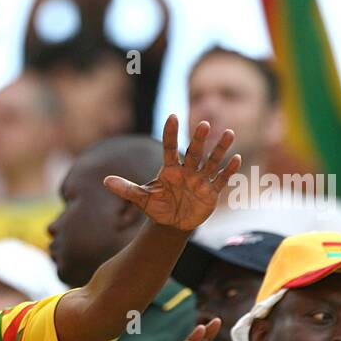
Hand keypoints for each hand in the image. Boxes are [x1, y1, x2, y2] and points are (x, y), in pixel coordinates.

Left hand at [104, 115, 240, 232]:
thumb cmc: (157, 208)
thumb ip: (126, 189)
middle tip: (204, 124)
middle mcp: (187, 171)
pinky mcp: (211, 192)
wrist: (172, 223)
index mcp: (170, 170)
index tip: (172, 116)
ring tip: (229, 133)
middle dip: (199, 140)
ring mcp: (200, 180)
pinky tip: (236, 158)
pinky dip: (228, 170)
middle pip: (194, 153)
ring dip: (220, 149)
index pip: (169, 148)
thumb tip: (104, 181)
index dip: (170, 134)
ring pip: (212, 162)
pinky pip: (221, 179)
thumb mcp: (141, 199)